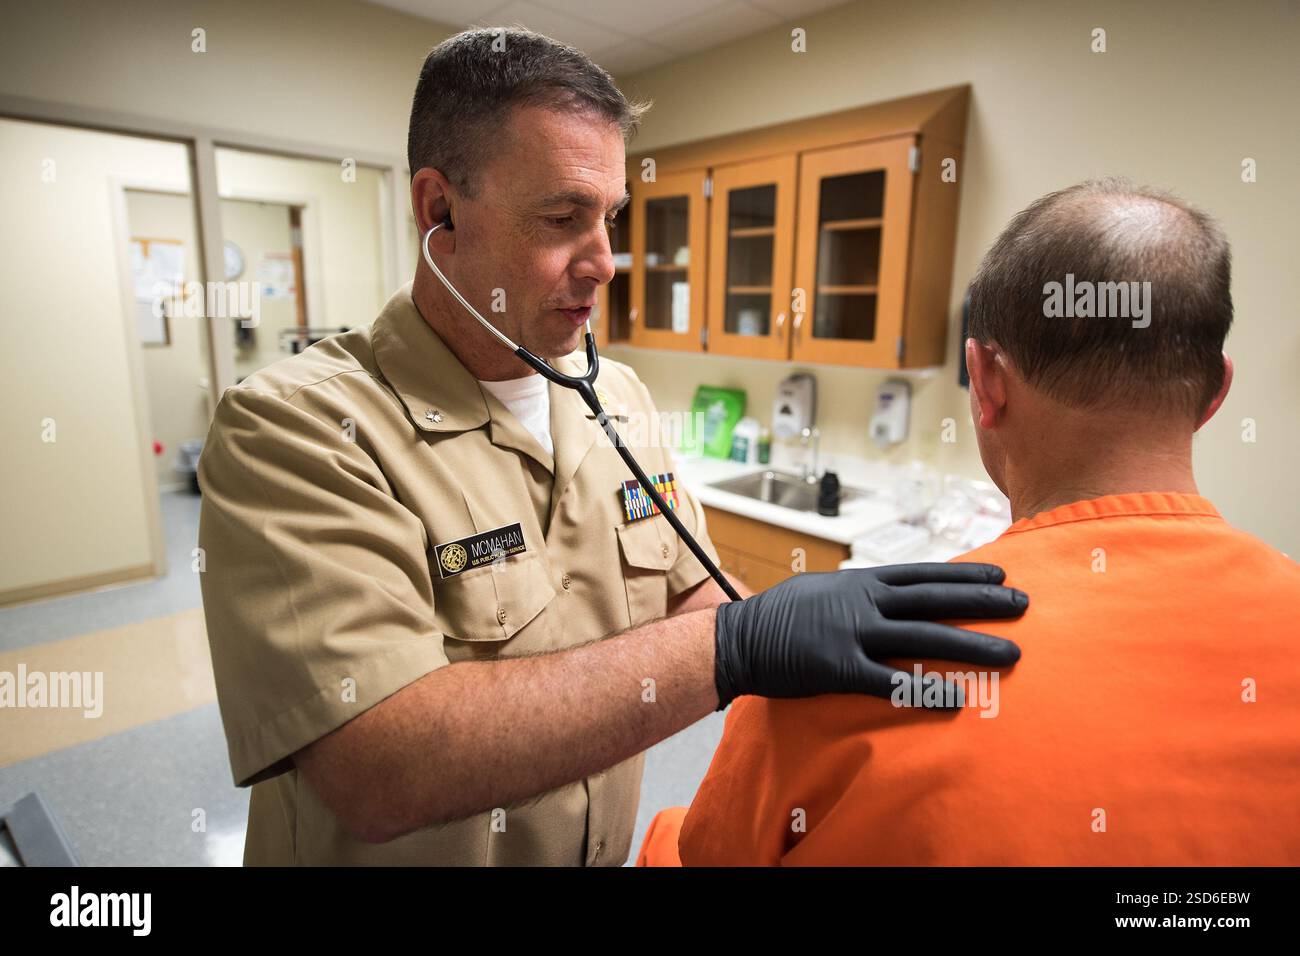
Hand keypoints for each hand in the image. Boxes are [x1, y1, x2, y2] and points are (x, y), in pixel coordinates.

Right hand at [712, 563, 1026, 709]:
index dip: (966, 573)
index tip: (1003, 573)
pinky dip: (924, 691)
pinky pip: (890, 683)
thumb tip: (889, 592)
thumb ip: (860, 591)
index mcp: (862, 582)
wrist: (739, 638)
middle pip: (936, 600)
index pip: (926, 574)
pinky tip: (956, 699)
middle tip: (1024, 605)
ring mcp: (853, 634)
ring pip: (925, 638)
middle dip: (983, 601)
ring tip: (1011, 654)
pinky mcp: (840, 669)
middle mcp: (864, 602)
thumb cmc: (781, 615)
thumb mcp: (824, 589)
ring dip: (971, 645)